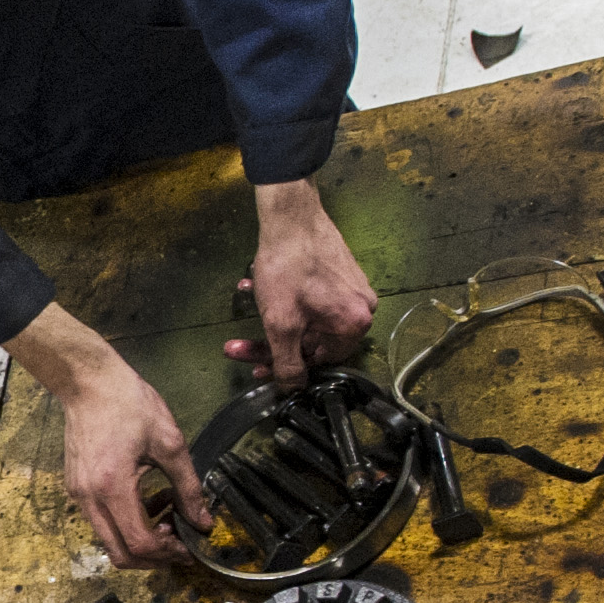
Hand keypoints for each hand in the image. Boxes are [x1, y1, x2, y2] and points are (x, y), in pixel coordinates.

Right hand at [6, 307, 208, 567]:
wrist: (88, 382)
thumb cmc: (130, 404)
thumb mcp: (169, 443)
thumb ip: (188, 487)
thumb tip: (202, 521)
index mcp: (113, 487)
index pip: (140, 543)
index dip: (168, 553)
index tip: (188, 546)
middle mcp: (90, 499)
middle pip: (120, 555)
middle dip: (153, 558)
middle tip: (179, 543)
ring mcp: (79, 496)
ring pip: (110, 541)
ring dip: (140, 541)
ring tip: (166, 516)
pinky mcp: (76, 489)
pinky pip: (102, 523)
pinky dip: (126, 525)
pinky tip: (146, 502)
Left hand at [222, 183, 376, 385]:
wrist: (291, 215)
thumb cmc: (288, 267)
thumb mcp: (282, 325)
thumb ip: (288, 363)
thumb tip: (293, 388)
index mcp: (355, 324)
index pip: (320, 362)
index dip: (286, 367)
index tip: (259, 366)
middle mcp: (363, 307)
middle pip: (311, 340)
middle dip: (272, 341)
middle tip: (240, 345)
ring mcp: (353, 287)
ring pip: (308, 318)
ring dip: (275, 318)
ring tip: (249, 302)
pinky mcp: (340, 271)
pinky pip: (312, 297)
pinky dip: (286, 300)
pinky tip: (258, 288)